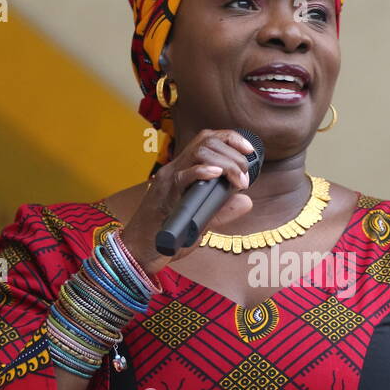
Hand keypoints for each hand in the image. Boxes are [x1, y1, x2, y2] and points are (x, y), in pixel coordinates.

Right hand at [118, 128, 255, 275]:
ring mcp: (169, 180)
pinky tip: (217, 175)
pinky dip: (202, 172)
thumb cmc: (167, 235)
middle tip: (244, 176)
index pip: (207, 139)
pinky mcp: (165, 196)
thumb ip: (222, 209)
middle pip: (206, 141)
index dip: (230, 138)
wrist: (140, 251)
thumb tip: (246, 201)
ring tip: (238, 180)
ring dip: (226, 163)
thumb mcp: (201, 220)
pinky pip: (183, 176)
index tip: (249, 150)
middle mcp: (174, 169)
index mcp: (183, 170)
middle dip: (233, 154)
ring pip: (199, 152)